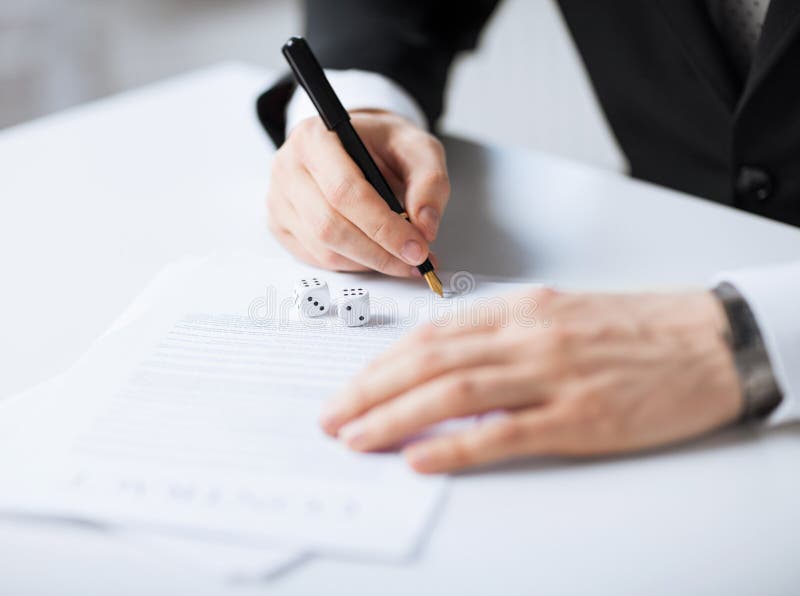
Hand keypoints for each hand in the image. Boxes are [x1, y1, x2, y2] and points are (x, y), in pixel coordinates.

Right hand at [266, 110, 449, 276]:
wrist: (358, 143)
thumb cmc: (383, 144)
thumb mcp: (418, 147)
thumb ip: (430, 182)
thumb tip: (425, 226)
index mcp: (316, 137)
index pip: (345, 191)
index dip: (383, 226)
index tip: (416, 247)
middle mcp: (289, 166)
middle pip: (329, 225)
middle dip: (379, 252)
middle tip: (414, 261)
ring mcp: (279, 198)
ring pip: (323, 248)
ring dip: (368, 262)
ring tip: (401, 260)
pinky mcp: (280, 224)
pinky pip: (316, 258)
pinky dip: (352, 264)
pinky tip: (375, 255)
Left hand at [320, 289, 742, 472]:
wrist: (710, 340)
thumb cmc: (635, 329)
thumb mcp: (561, 315)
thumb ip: (504, 334)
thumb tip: (448, 362)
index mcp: (521, 310)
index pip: (432, 336)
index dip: (382, 363)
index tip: (350, 386)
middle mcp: (528, 337)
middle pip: (430, 362)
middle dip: (371, 390)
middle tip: (333, 416)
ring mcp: (553, 376)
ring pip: (455, 392)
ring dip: (396, 416)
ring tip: (357, 437)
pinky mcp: (581, 417)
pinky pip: (505, 432)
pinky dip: (456, 447)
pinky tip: (421, 460)